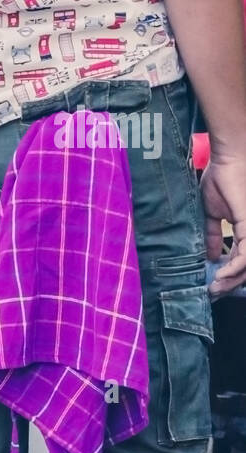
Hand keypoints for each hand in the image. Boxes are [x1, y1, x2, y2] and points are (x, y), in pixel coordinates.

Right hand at [202, 154, 245, 294]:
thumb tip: (210, 255)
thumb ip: (212, 235)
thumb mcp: (211, 213)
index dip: (228, 275)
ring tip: (214, 287)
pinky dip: (233, 269)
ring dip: (231, 281)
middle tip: (213, 292)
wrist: (228, 160)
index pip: (240, 261)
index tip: (212, 284)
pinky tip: (220, 275)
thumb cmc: (220, 180)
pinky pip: (245, 257)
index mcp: (245, 232)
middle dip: (229, 284)